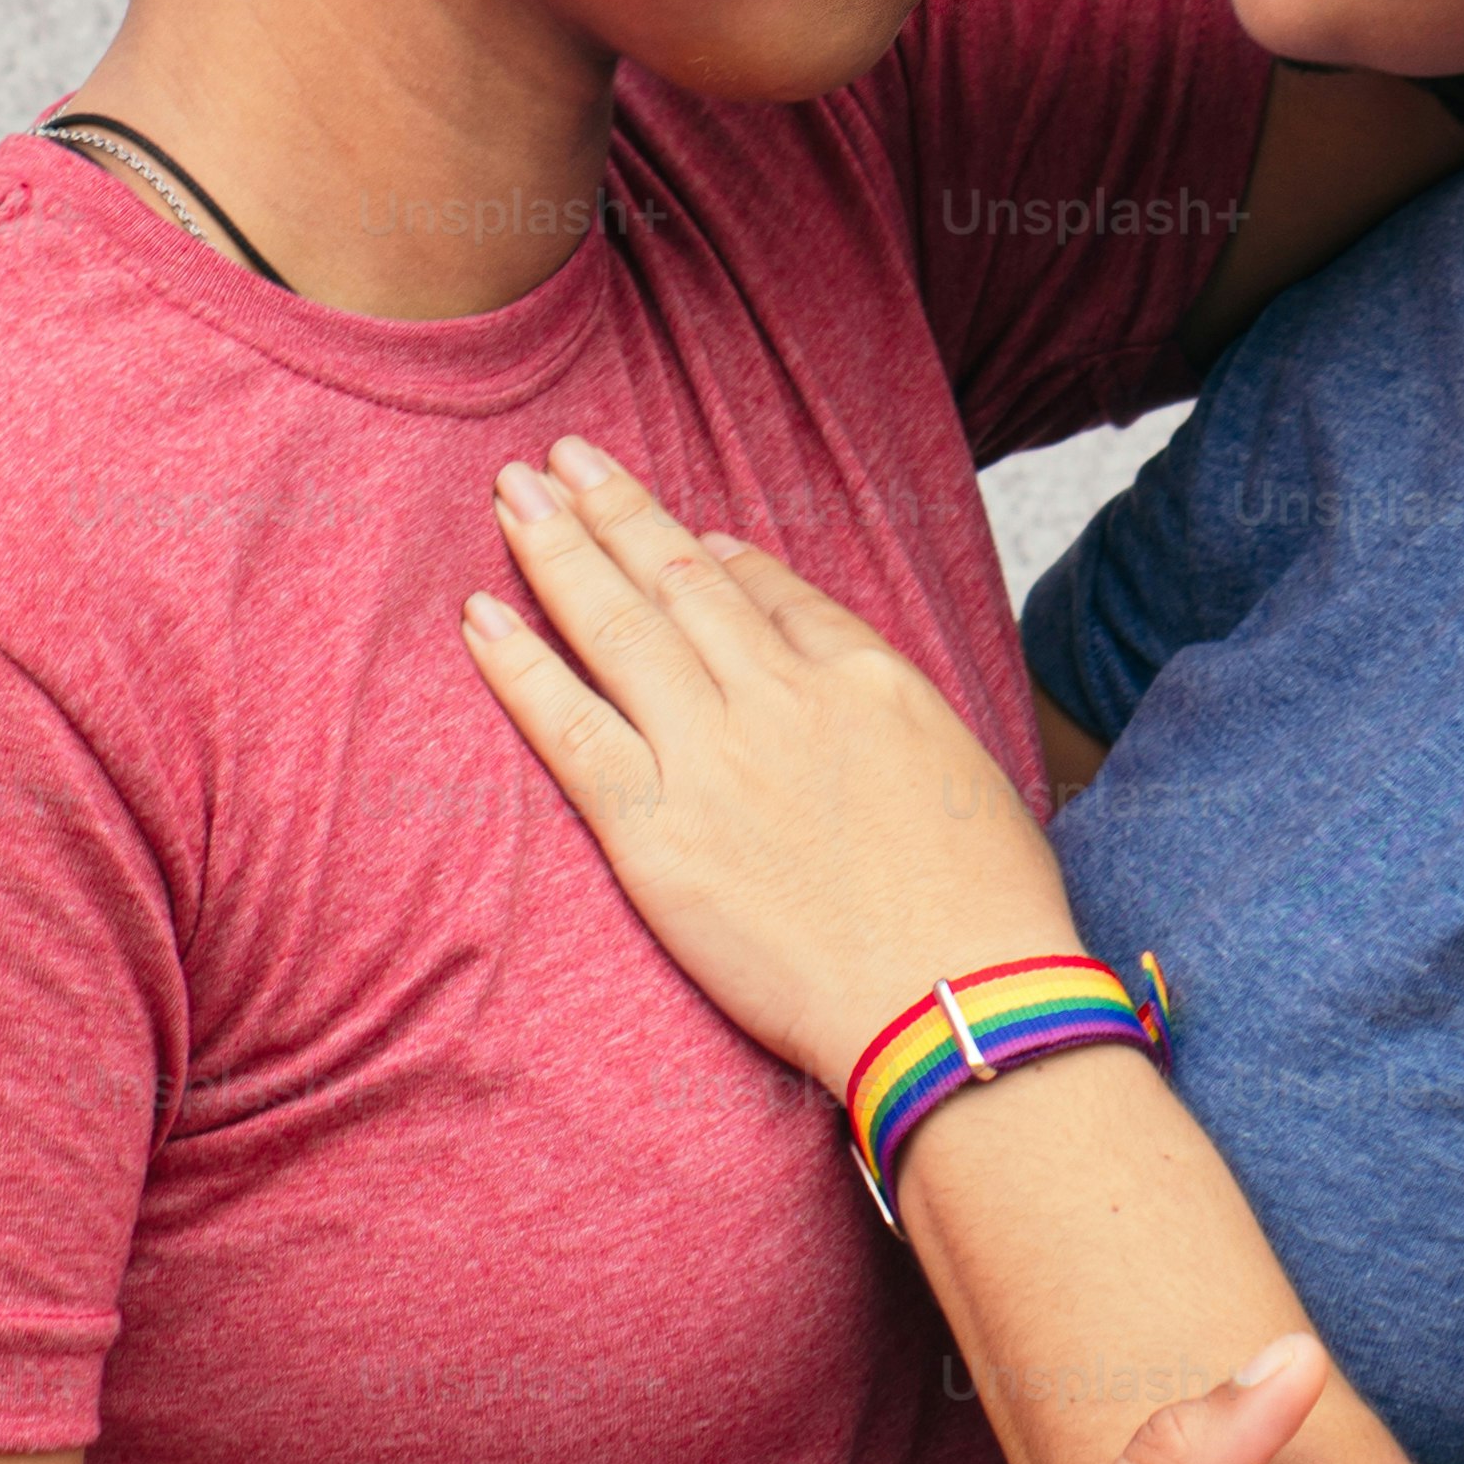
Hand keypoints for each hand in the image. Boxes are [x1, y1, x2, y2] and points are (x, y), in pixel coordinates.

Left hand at [460, 437, 1078, 1095]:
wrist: (958, 1004)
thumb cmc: (983, 913)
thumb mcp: (966, 765)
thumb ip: (884, 688)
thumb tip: (810, 627)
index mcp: (866, 677)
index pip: (764, 590)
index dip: (700, 553)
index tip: (660, 528)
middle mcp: (780, 698)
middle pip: (675, 580)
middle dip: (610, 510)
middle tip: (556, 460)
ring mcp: (713, 759)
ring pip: (617, 627)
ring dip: (556, 550)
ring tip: (510, 493)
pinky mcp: (658, 833)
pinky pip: (571, 729)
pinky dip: (520, 668)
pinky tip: (480, 617)